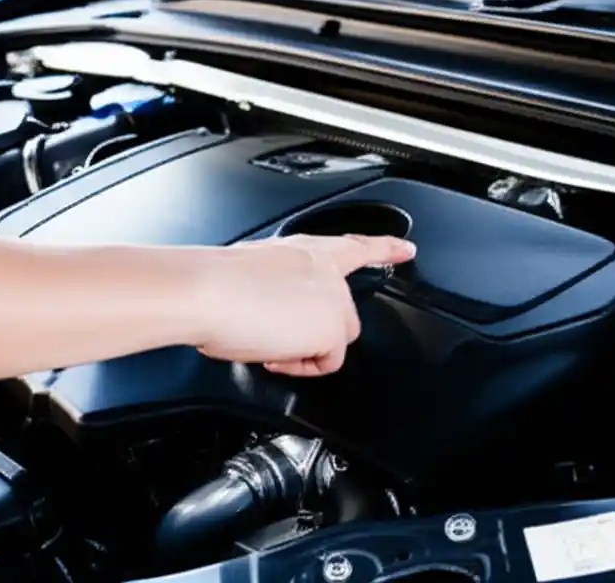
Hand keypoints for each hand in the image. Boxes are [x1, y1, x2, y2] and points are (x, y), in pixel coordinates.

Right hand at [189, 234, 415, 375]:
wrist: (207, 290)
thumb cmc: (214, 284)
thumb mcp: (253, 275)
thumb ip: (279, 289)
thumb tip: (270, 314)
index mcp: (306, 251)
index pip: (355, 247)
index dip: (385, 249)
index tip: (406, 250)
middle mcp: (327, 270)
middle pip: (343, 314)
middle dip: (314, 333)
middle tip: (272, 335)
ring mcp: (335, 298)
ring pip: (335, 339)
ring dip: (304, 349)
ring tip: (266, 340)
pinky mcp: (333, 328)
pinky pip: (327, 363)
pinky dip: (302, 367)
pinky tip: (275, 353)